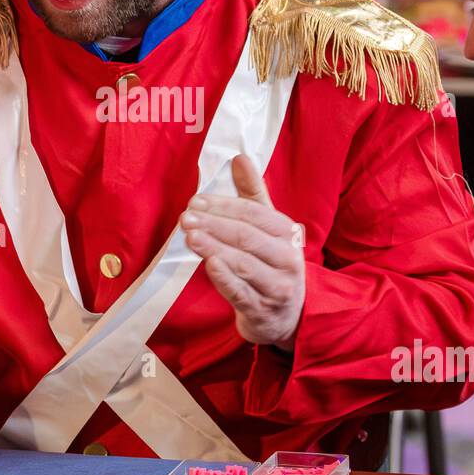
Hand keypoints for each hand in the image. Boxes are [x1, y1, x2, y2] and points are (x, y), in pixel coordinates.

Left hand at [180, 154, 305, 348]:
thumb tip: (239, 157)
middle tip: (185, 218)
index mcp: (287, 234)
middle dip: (215, 225)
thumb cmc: (271, 264)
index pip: (254, 214)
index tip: (196, 200)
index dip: (224, 205)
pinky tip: (209, 264)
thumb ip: (253, 194)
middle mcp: (287, 259)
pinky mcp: (262, 310)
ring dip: (215, 248)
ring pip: (243, 264)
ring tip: (190, 237)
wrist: (286, 316)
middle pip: (247, 237)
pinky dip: (225, 278)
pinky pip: (241, 292)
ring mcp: (277, 287)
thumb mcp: (268, 229)